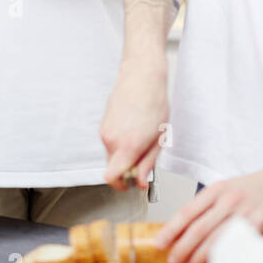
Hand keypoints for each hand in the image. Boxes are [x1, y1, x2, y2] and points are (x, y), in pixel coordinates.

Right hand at [100, 53, 169, 189]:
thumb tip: (140, 181)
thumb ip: (148, 163)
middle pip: (112, 167)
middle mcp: (111, 140)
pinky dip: (120, 143)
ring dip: (124, 154)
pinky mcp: (103, 124)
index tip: (130, 184)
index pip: (111, 177)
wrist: (142, 77)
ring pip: (112, 154)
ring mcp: (104, 131)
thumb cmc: (154, 103)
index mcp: (127, 145)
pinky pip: (110, 142)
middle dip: (126, 169)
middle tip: (144, 157)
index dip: (120, 186)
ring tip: (142, 138)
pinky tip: (134, 129)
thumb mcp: (159, 138)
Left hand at [153, 164, 262, 262]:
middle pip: (198, 227)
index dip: (171, 229)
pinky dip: (225, 254)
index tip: (160, 242)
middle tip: (172, 259)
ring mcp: (244, 211)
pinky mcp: (260, 221)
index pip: (187, 211)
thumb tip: (187, 228)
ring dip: (199, 255)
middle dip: (182, 247)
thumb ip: (210, 206)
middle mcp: (228, 199)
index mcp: (217, 190)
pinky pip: (238, 242)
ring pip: (215, 237)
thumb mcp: (228, 188)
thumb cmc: (257, 187)